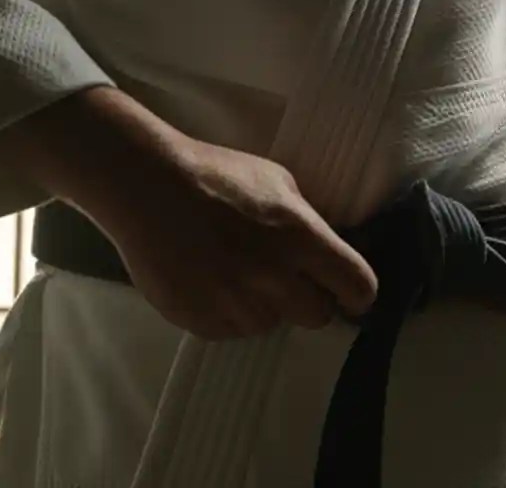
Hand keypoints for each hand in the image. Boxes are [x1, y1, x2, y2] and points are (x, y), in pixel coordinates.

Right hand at [0, 87, 378, 340]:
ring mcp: (234, 304)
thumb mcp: (279, 182)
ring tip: (238, 273)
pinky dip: (228, 314)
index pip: (357, 286)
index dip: (358, 293)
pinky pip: (232, 331)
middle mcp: (273, 278)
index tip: (349, 293)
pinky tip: (212, 281)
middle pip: (317, 316)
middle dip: (310, 300)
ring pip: (271, 326)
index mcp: (300, 238)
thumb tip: (329, 252)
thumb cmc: (217, 175)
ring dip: (265, 307)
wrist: (147, 187)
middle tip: (288, 279)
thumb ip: (308, 221)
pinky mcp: (200, 321)